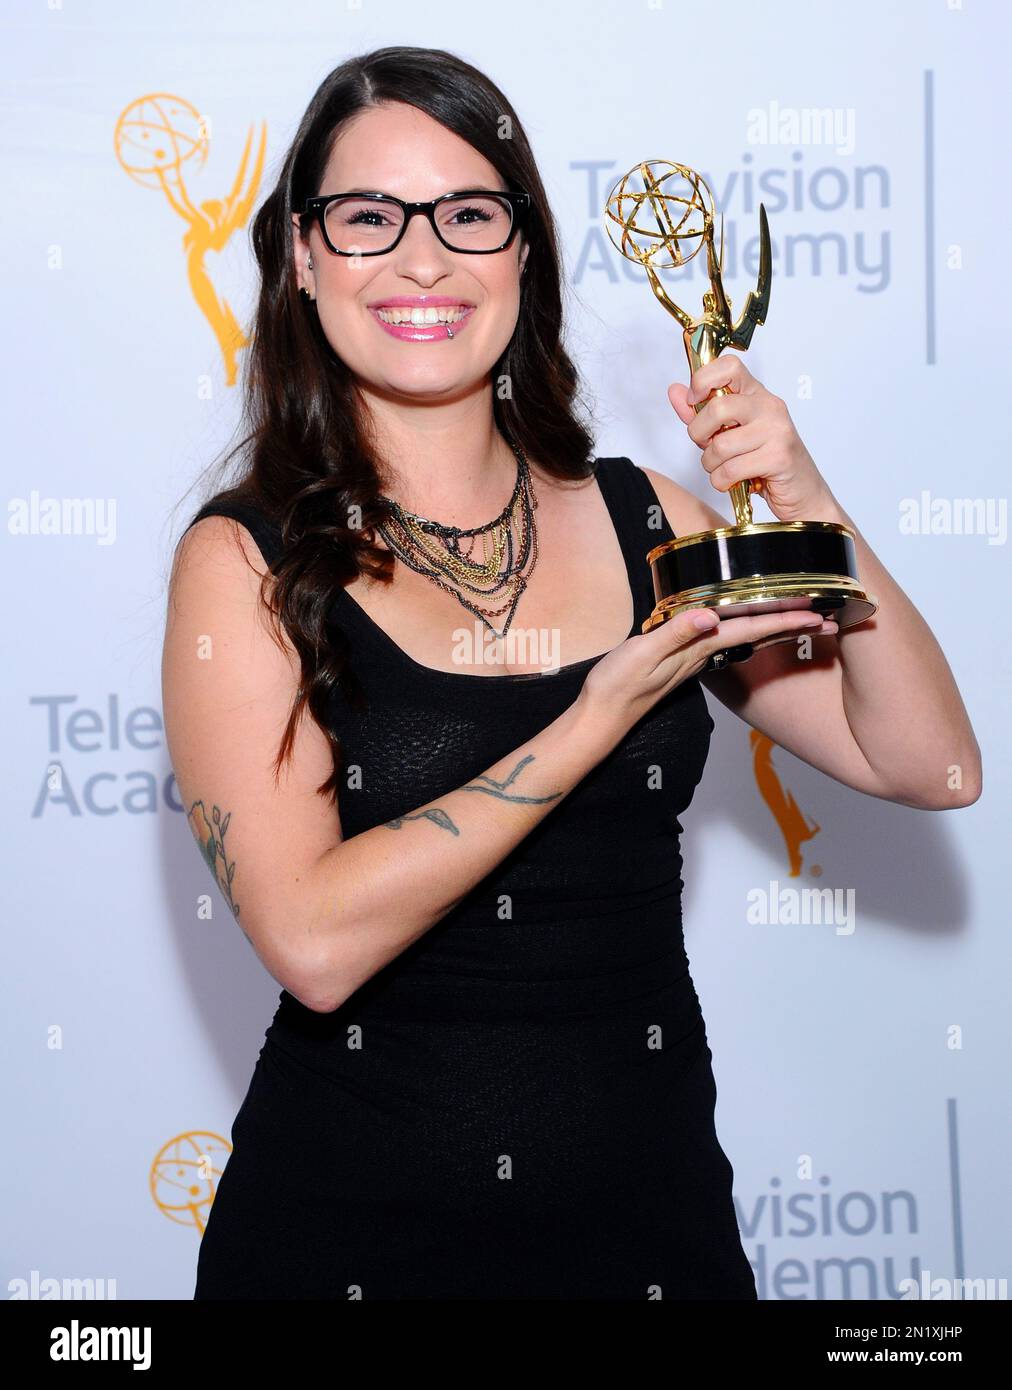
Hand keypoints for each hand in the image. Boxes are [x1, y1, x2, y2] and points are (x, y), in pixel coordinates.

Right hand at [578, 605, 833, 739]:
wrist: (601, 717)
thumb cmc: (616, 685)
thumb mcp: (642, 654)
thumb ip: (675, 634)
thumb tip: (708, 616)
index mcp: (699, 649)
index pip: (750, 629)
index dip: (783, 618)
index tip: (817, 611)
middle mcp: (704, 656)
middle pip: (758, 636)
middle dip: (794, 626)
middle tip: (830, 617)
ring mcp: (696, 661)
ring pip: (747, 640)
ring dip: (776, 630)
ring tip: (804, 622)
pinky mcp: (684, 662)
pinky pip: (727, 643)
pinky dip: (748, 634)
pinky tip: (751, 630)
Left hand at [667, 356, 836, 522]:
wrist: (801, 492)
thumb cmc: (763, 461)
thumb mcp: (728, 433)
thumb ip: (701, 413)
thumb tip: (675, 390)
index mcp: (756, 394)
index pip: (729, 366)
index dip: (703, 380)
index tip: (695, 401)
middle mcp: (769, 407)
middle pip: (717, 409)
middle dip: (699, 434)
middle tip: (706, 446)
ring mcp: (776, 431)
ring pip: (720, 446)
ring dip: (711, 466)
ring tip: (724, 468)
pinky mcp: (778, 457)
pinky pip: (730, 470)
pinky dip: (722, 482)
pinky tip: (733, 481)